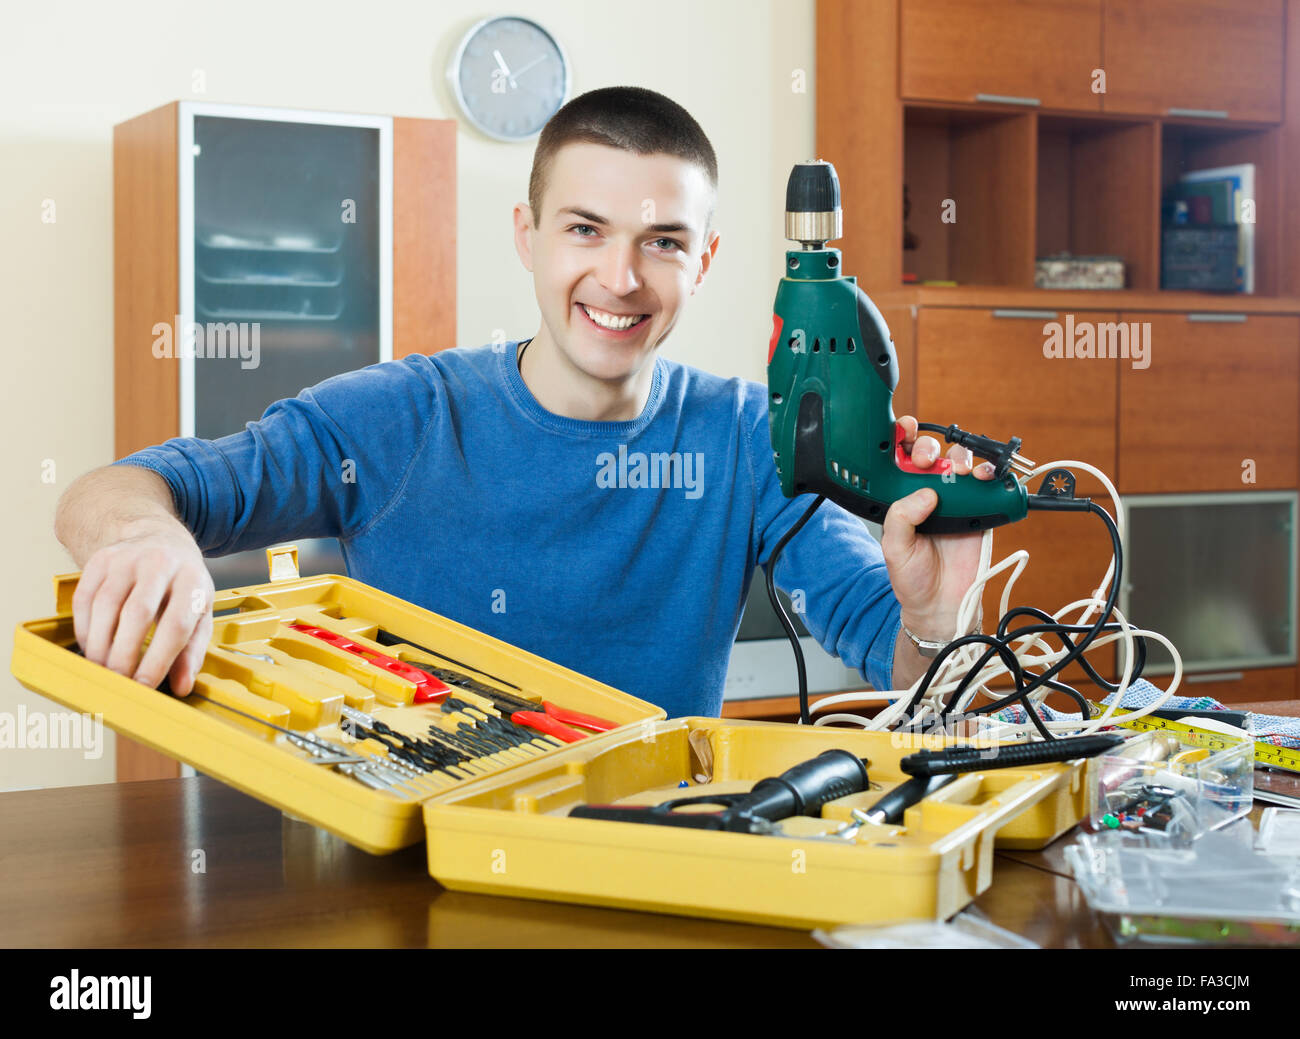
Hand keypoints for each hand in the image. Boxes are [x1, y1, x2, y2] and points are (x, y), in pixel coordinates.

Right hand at [71, 522, 214, 696]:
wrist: (160, 540)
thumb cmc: (183, 584)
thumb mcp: (200, 612)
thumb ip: (193, 651)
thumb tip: (181, 687)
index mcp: (192, 580)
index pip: (176, 625)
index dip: (158, 660)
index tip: (145, 686)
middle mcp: (160, 564)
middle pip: (137, 615)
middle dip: (124, 656)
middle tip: (118, 682)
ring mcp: (127, 559)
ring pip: (105, 607)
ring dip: (100, 646)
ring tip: (103, 670)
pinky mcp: (100, 560)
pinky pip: (85, 600)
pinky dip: (85, 630)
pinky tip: (92, 648)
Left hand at [881, 416, 994, 641]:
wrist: (941, 605)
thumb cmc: (912, 577)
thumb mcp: (894, 547)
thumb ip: (901, 517)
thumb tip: (925, 493)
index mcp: (904, 497)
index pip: (902, 459)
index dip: (903, 439)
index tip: (903, 430)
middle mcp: (930, 493)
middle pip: (933, 454)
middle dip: (930, 448)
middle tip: (926, 461)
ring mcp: (957, 500)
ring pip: (962, 464)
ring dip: (962, 458)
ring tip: (958, 470)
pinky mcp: (981, 511)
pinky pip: (988, 486)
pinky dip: (990, 475)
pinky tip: (984, 476)